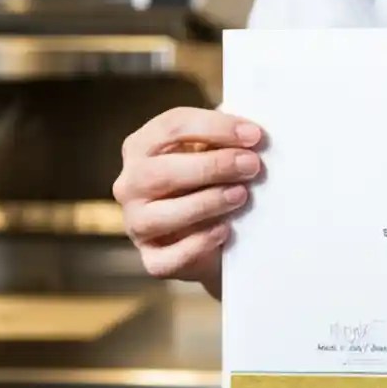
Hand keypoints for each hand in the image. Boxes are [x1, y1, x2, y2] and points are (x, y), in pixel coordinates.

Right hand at [113, 107, 262, 285]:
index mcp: (143, 146)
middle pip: (160, 171)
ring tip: (241, 195)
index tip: (254, 135)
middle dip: (212, 166)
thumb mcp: (217, 154)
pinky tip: (224, 230)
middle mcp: (131, 184)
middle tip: (251, 165)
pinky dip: (198, 244)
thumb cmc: (216, 183)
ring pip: (159, 216)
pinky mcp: (153, 260)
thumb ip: (228, 140)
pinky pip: (168, 257)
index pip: (171, 127)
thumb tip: (254, 133)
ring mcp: (137, 224)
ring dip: (206, 202)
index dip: (215, 127)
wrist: (219, 239)